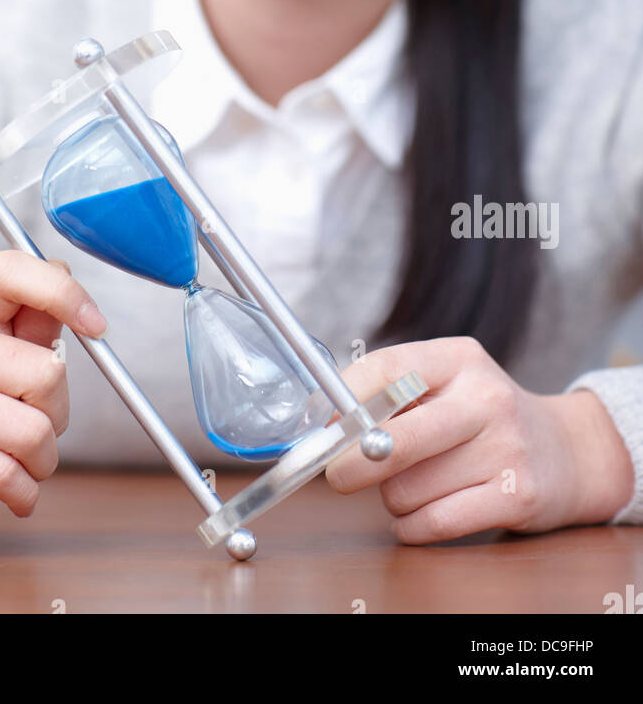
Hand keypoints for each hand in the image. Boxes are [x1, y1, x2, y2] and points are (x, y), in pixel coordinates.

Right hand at [0, 250, 106, 546]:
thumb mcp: (7, 362)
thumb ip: (36, 323)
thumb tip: (64, 272)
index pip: (10, 270)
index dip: (62, 291)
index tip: (97, 327)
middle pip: (45, 372)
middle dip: (58, 414)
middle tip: (36, 427)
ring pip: (32, 431)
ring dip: (43, 461)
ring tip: (21, 462)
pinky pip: (4, 472)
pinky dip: (24, 492)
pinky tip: (15, 491)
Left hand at [325, 336, 634, 543]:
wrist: (567, 451)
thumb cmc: (484, 419)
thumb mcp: (448, 384)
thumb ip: (392, 395)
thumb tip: (323, 421)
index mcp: (459, 359)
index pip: (385, 369)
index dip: (343, 401)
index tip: (319, 425)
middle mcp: (485, 398)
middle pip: (393, 440)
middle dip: (351, 465)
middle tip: (338, 475)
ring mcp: (505, 447)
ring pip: (407, 489)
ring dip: (393, 499)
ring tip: (414, 487)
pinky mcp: (517, 496)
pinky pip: (435, 522)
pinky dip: (412, 527)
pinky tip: (417, 516)